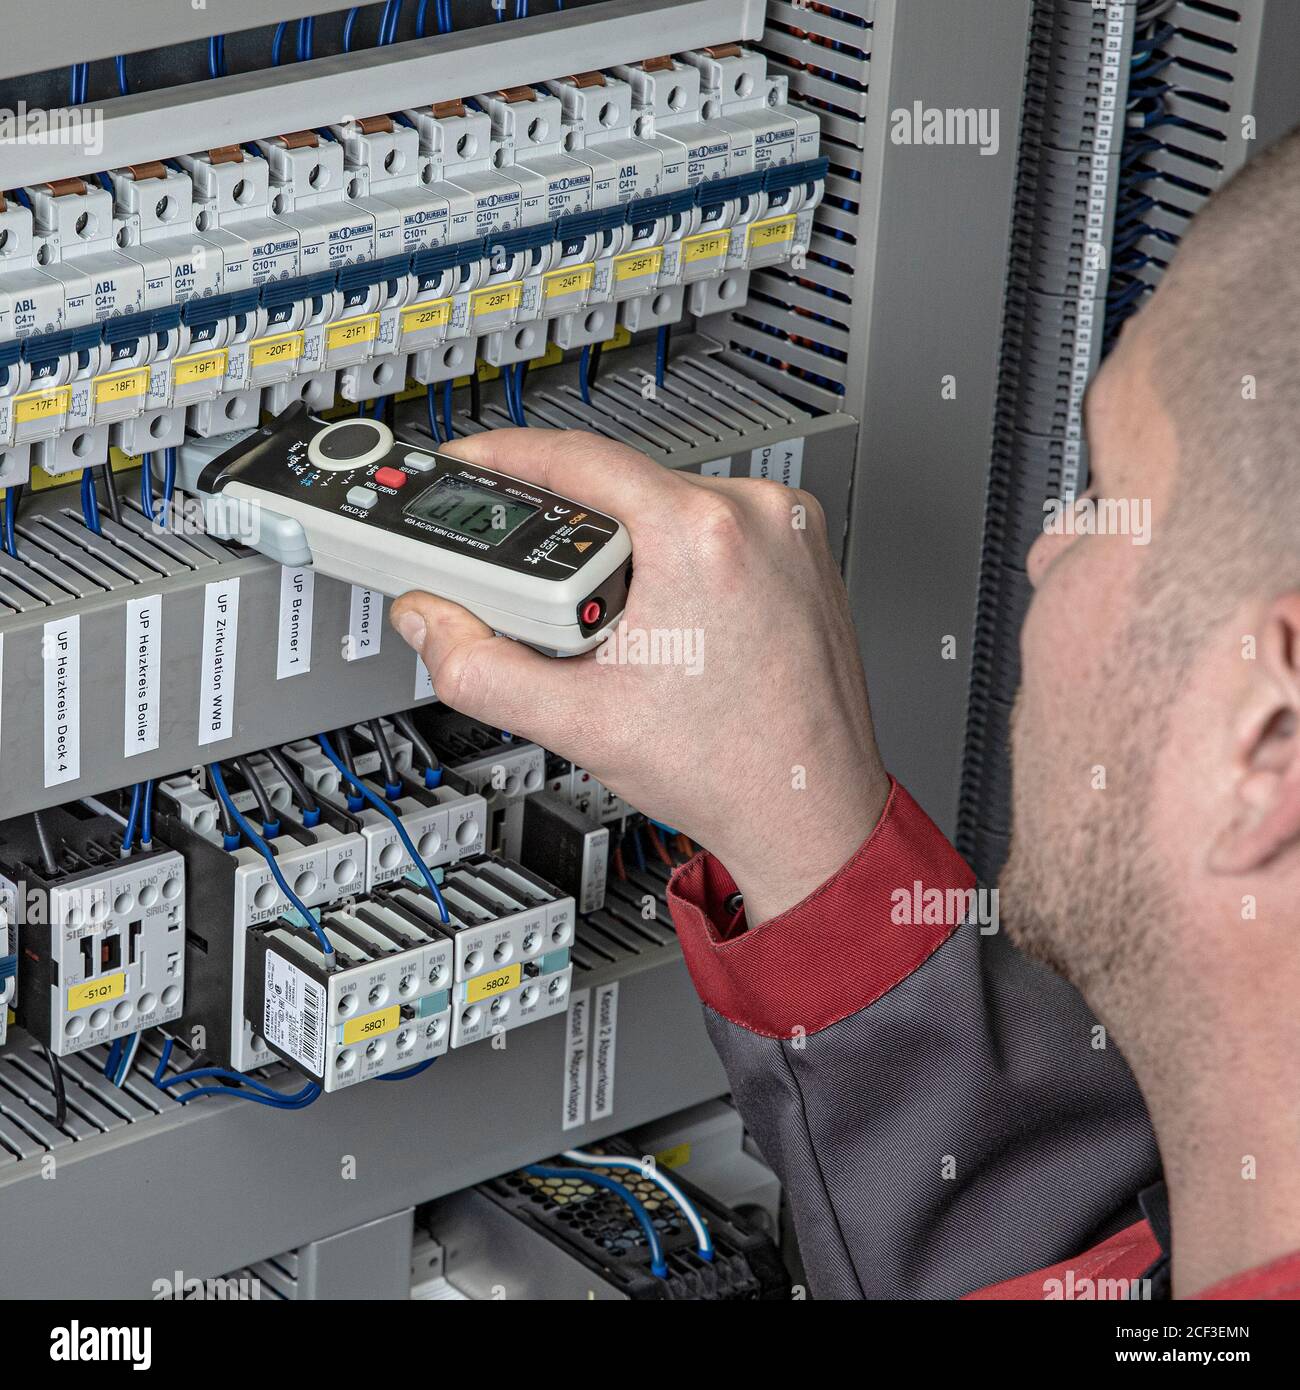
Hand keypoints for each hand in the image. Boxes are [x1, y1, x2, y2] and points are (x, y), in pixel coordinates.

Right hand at [390, 429, 889, 923]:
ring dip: (619, 539)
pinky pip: (712, 522)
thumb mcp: (576, 723)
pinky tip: (659, 613)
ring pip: (666, 500)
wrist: (807, 810)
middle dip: (562, 523)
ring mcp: (788, 528)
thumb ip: (478, 667)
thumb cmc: (729, 769)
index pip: (574, 456)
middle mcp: (756, 514)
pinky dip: (671, 552)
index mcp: (701, 536)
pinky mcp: (802, 548)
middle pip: (620, 481)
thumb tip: (432, 620)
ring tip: (606, 616)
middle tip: (531, 581)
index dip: (503, 457)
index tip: (468, 465)